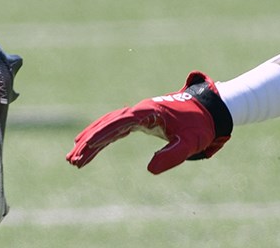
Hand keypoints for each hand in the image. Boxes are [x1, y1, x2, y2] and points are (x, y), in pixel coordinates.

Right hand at [66, 71, 231, 174]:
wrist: (207, 110)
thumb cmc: (199, 127)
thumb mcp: (190, 144)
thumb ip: (172, 155)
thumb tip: (149, 169)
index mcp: (147, 113)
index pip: (119, 123)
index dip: (102, 134)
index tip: (87, 145)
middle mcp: (138, 111)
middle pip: (106, 125)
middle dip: (88, 142)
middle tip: (72, 159)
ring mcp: (136, 115)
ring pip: (106, 127)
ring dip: (89, 141)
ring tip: (72, 158)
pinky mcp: (138, 121)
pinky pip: (113, 129)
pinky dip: (100, 138)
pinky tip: (88, 148)